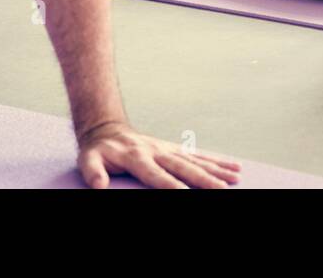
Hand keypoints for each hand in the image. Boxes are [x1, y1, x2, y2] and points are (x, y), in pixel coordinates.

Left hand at [77, 121, 241, 188]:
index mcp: (138, 157)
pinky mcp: (173, 149)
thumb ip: (93, 172)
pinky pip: (198, 155)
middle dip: (204, 179)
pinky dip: (216, 162)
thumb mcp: (88, 159)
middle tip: (222, 190)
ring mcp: (167, 150)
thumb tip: (99, 186)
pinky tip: (233, 168)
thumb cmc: (98, 150)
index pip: (158, 176)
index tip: (186, 194)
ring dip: (216, 171)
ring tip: (235, 180)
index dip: (172, 186)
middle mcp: (157, 152)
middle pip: (184, 168)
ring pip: (196, 161)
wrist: (107, 128)